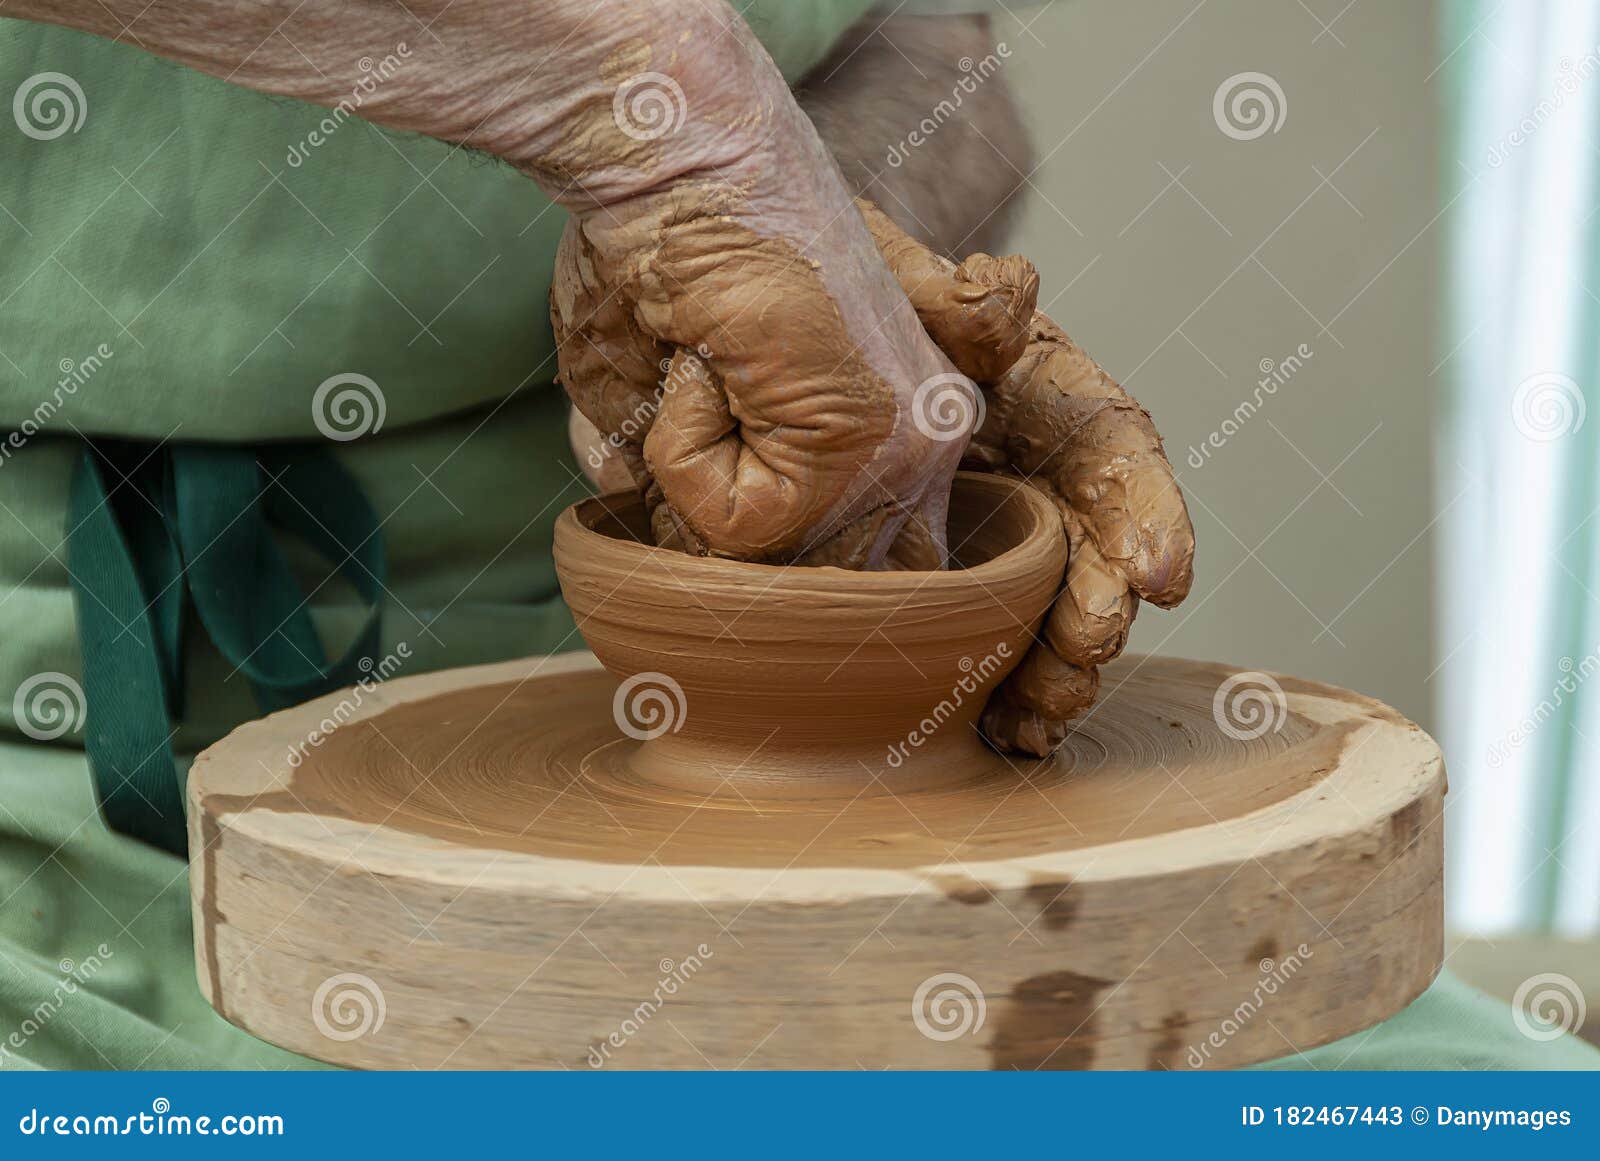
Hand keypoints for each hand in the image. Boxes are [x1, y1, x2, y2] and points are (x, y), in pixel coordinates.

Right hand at [549, 56, 969, 566]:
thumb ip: (695, 487)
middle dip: (725, 514)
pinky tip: (711, 359)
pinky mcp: (872, 441)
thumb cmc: (673, 250)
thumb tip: (679, 538)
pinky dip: (684, 453)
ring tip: (713, 364)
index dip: (753, 522)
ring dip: (701, 476)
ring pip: (773, 565)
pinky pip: (739, 529)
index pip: (860, 562)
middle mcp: (933, 439)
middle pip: (822, 580)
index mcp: (914, 423)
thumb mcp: (679, 387)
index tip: (724, 397)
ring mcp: (915, 443)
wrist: (680, 156)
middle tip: (710, 390)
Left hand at [857, 201, 1194, 755]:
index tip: (1157, 573)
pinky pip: (984, 637)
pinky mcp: (939, 578)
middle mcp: (1027, 466)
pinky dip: (1003, 688)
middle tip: (1086, 651)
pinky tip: (1004, 733)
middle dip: (1099, 607)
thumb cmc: (832, 292)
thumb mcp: (884, 280)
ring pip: (1046, 605)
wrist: (755, 326)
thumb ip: (949, 296)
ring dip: (1056, 667)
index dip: (1148, 511)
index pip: (1111, 447)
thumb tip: (1008, 298)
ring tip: (1041, 715)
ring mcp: (987, 528)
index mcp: (1035, 391)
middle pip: (1092, 546)